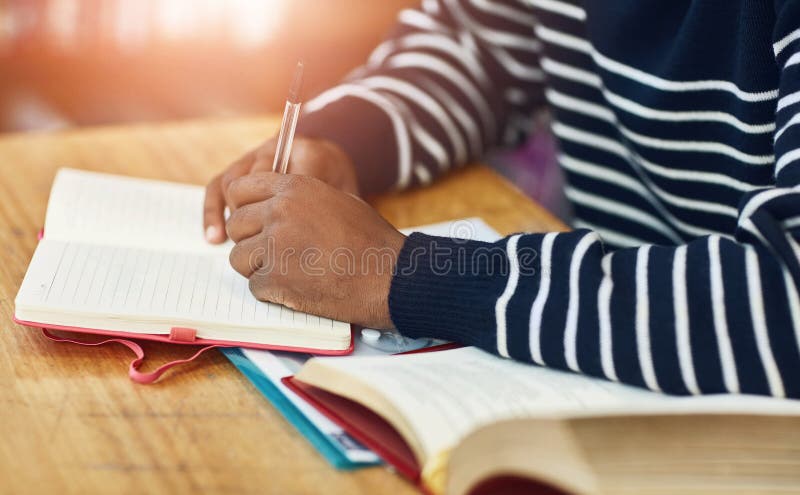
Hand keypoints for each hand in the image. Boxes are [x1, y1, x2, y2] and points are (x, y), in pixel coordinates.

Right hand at [204, 136, 357, 242]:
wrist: (328, 163)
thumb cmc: (336, 189)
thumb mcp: (343, 200)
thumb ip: (330, 215)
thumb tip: (310, 250)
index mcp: (308, 152)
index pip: (287, 186)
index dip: (283, 220)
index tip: (288, 247)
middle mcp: (277, 148)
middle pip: (255, 184)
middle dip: (257, 220)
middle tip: (265, 248)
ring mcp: (255, 154)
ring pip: (231, 185)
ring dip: (233, 220)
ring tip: (239, 248)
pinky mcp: (239, 166)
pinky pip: (217, 187)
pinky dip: (213, 213)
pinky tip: (215, 239)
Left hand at [225, 172, 405, 328]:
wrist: (389, 275)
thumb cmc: (370, 240)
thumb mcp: (335, 200)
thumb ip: (299, 199)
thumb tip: (271, 204)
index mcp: (294, 188)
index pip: (240, 189)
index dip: (243, 207)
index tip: (252, 221)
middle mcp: (279, 212)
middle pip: (236, 225)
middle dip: (249, 240)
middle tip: (272, 253)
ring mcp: (275, 246)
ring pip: (239, 258)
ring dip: (257, 268)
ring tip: (288, 272)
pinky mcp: (276, 279)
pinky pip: (255, 285)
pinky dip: (272, 291)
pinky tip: (298, 287)